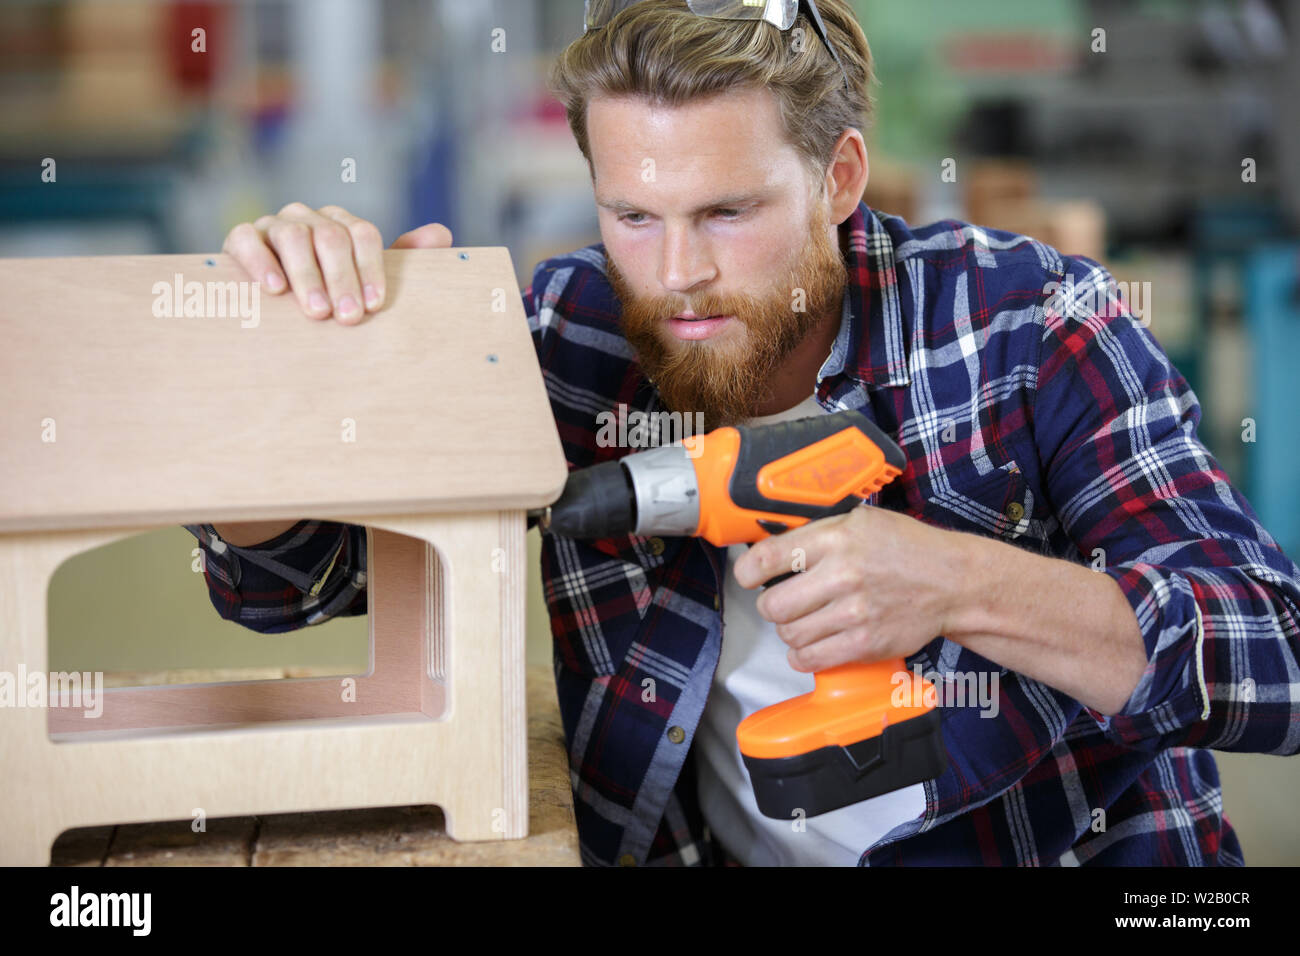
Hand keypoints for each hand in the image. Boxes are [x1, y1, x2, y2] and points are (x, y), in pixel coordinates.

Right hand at [220, 202, 452, 323]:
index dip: (371, 269)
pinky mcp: (239, 237)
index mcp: (342, 224)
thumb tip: (442, 234)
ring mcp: (274, 225)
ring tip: (317, 312)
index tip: (375, 305)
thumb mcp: (362, 280)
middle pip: (331, 237)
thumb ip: (400, 258)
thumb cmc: (327, 293)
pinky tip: (275, 290)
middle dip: (342, 279)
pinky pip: (246, 239)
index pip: (363, 234)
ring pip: (292, 237)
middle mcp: (309, 217)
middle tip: (348, 318)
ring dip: (307, 276)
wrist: (268, 302)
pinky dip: (261, 262)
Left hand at [731, 505, 972, 671]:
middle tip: (780, 601)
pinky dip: (801, 655)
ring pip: (789, 634)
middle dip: (770, 605)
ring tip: (802, 620)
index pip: (768, 558)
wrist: (953, 582)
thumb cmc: (906, 549)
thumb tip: (772, 544)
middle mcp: (843, 575)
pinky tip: (810, 644)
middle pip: (773, 605)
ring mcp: (854, 613)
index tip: (748, 576)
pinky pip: (810, 659)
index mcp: (836, 540)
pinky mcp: (864, 644)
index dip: (746, 571)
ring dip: (789, 630)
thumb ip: (818, 532)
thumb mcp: (860, 522)